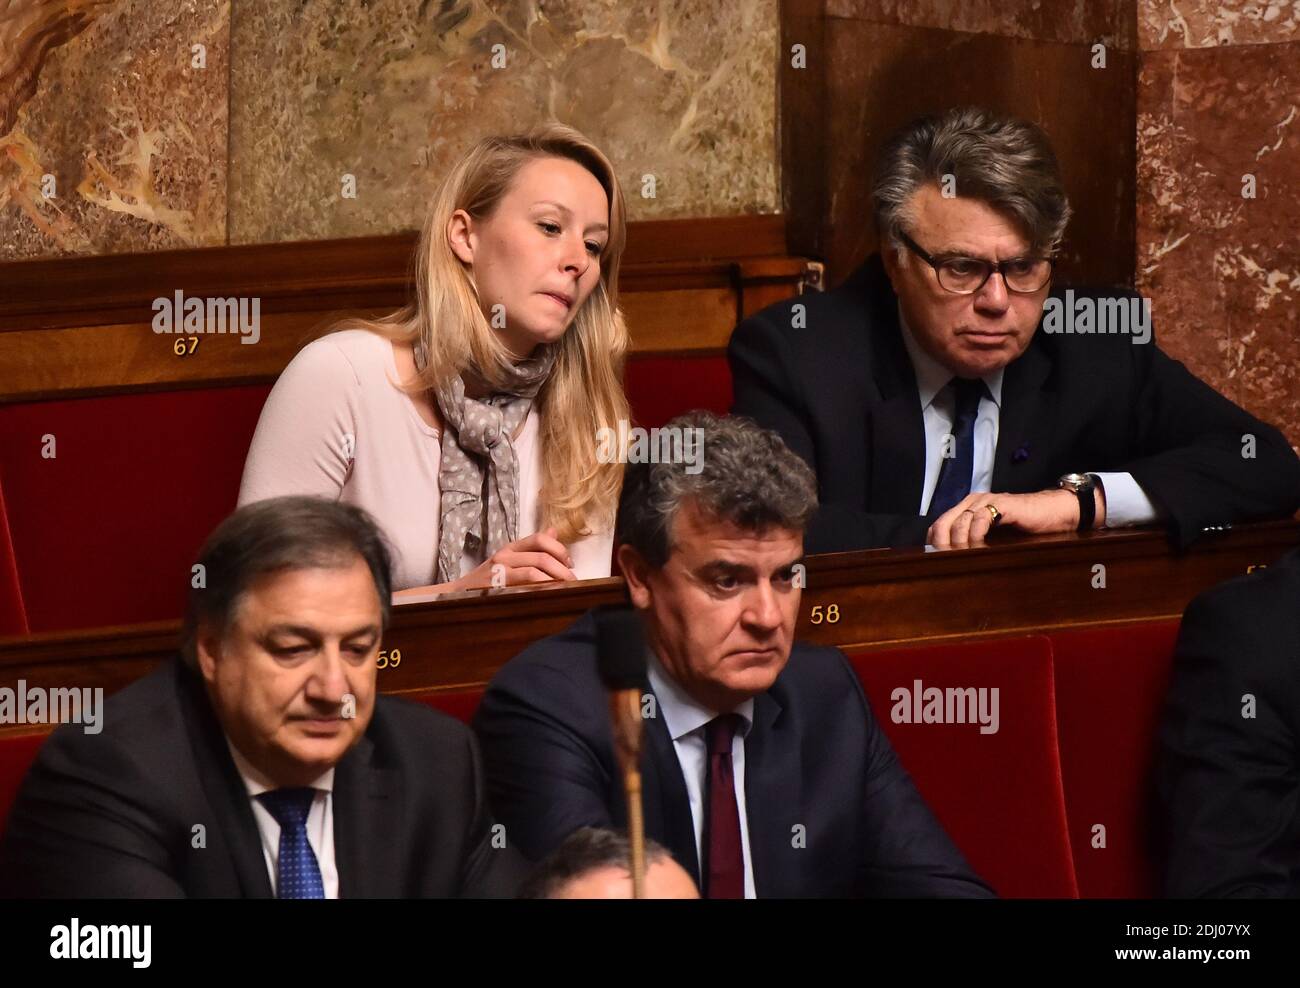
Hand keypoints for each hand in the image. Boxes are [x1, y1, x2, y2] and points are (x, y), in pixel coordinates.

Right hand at [448, 527, 576, 589]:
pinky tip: (548, 594)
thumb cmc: (486, 579)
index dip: (559, 549)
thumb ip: (532, 548)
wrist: (457, 594)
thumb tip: (554, 531)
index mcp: (511, 547)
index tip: (570, 563)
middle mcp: (505, 555)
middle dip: (563, 568)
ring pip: (534, 570)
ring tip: (565, 588)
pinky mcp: (496, 587)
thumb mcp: (509, 559)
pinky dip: (540, 588)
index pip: (539, 539)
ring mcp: (500, 571)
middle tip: (573, 581)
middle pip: (542, 554)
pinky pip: (523, 585)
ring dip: (555, 579)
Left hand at [926, 487, 1105, 547]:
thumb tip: (953, 564)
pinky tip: (980, 547)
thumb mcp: (992, 536)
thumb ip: (973, 542)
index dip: (934, 544)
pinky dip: (976, 536)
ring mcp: (986, 501)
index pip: (938, 525)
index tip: (936, 562)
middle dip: (942, 546)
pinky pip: (980, 520)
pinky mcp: (1002, 504)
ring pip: (959, 523)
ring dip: (959, 544)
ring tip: (964, 559)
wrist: (1051, 513)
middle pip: (943, 524)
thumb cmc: (1022, 528)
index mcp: (966, 508)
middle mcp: (972, 502)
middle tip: (948, 563)